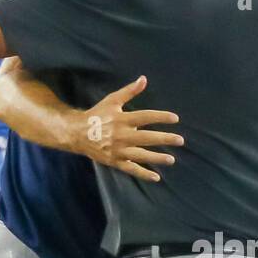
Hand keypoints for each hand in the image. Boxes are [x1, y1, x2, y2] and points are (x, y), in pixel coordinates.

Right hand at [68, 75, 183, 181]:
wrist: (77, 133)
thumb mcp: (112, 100)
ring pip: (141, 155)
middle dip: (164, 139)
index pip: (145, 117)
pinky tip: (156, 177)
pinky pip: (131, 169)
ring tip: (172, 160)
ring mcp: (118, 150)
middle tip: (180, 140)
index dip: (161, 117)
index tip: (175, 118)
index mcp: (122, 119)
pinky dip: (143, 174)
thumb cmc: (97, 115)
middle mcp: (121, 135)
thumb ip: (129, 91)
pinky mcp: (115, 161)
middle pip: (146, 137)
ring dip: (157, 158)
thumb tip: (144, 79)